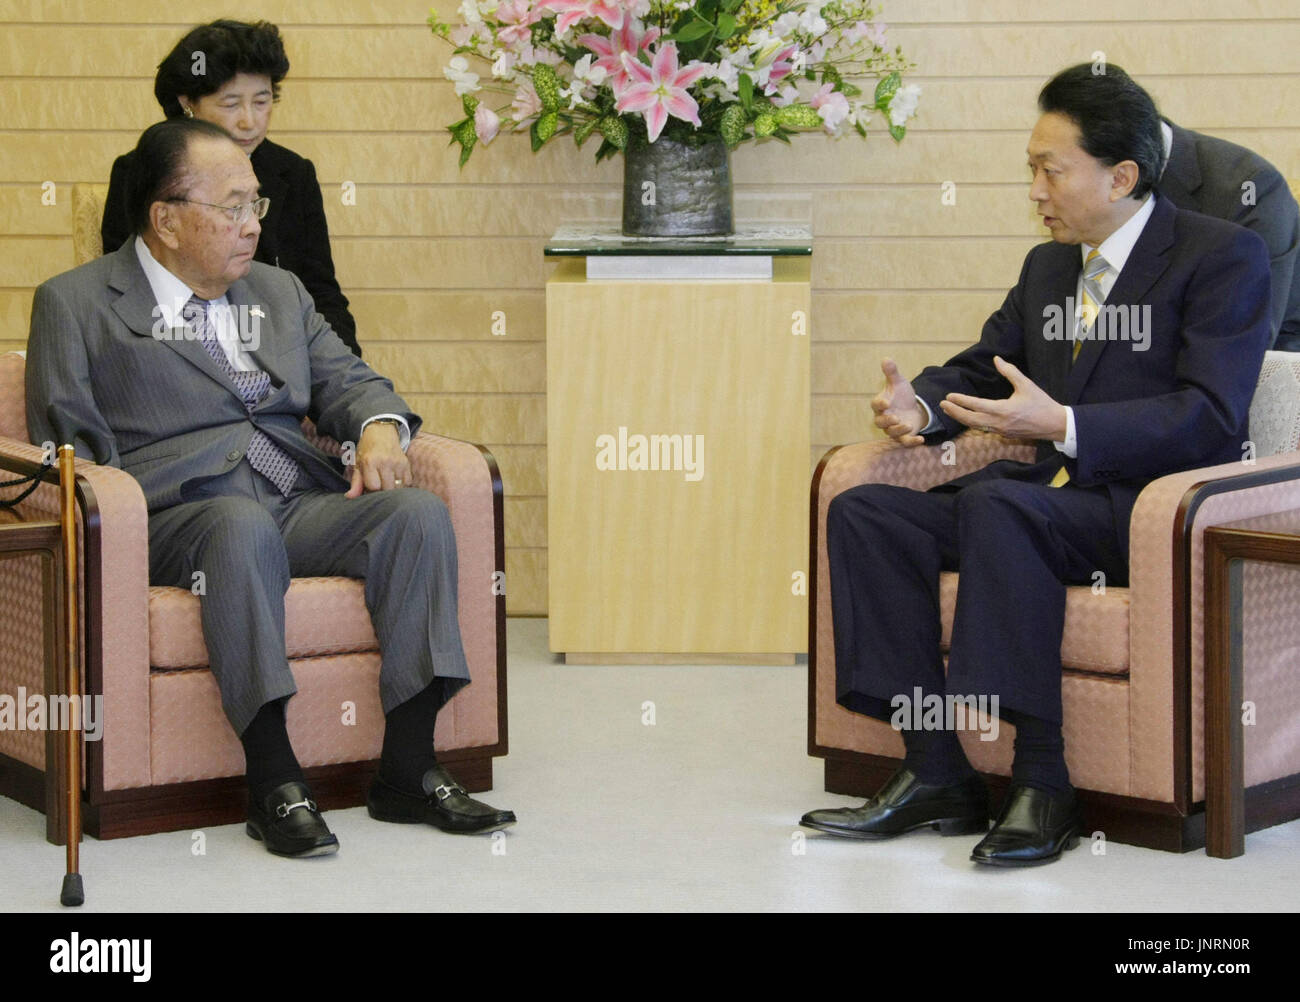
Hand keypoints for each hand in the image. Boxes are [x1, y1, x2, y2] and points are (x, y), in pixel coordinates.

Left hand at [346, 422, 411, 496]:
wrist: (381, 432)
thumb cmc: (367, 449)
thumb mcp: (358, 464)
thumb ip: (356, 482)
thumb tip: (350, 496)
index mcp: (370, 462)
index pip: (374, 486)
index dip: (371, 490)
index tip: (369, 485)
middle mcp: (386, 462)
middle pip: (387, 488)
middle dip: (382, 491)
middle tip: (378, 484)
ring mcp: (398, 463)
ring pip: (398, 487)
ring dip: (392, 489)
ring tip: (385, 481)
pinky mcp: (407, 464)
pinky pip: (407, 482)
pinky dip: (401, 484)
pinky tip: (394, 479)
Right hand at [871, 358, 926, 446]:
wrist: (912, 408)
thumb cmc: (901, 395)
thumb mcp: (899, 382)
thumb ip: (892, 373)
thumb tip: (886, 358)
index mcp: (881, 404)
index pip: (875, 405)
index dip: (879, 404)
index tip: (886, 403)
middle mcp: (884, 418)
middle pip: (880, 423)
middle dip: (887, 421)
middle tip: (896, 418)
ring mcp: (893, 428)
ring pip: (892, 433)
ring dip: (899, 430)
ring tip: (909, 425)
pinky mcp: (903, 436)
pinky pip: (905, 442)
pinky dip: (912, 442)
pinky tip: (921, 440)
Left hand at [938, 356, 1067, 440]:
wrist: (1054, 424)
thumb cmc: (1041, 403)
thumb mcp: (1026, 385)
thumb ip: (1010, 372)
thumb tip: (996, 359)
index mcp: (1004, 410)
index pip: (976, 405)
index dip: (961, 401)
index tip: (949, 396)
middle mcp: (999, 423)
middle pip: (970, 419)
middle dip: (955, 412)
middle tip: (942, 405)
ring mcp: (1000, 431)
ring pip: (975, 426)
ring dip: (961, 418)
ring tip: (949, 410)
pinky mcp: (1003, 434)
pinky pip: (983, 429)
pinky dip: (972, 423)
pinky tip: (966, 417)